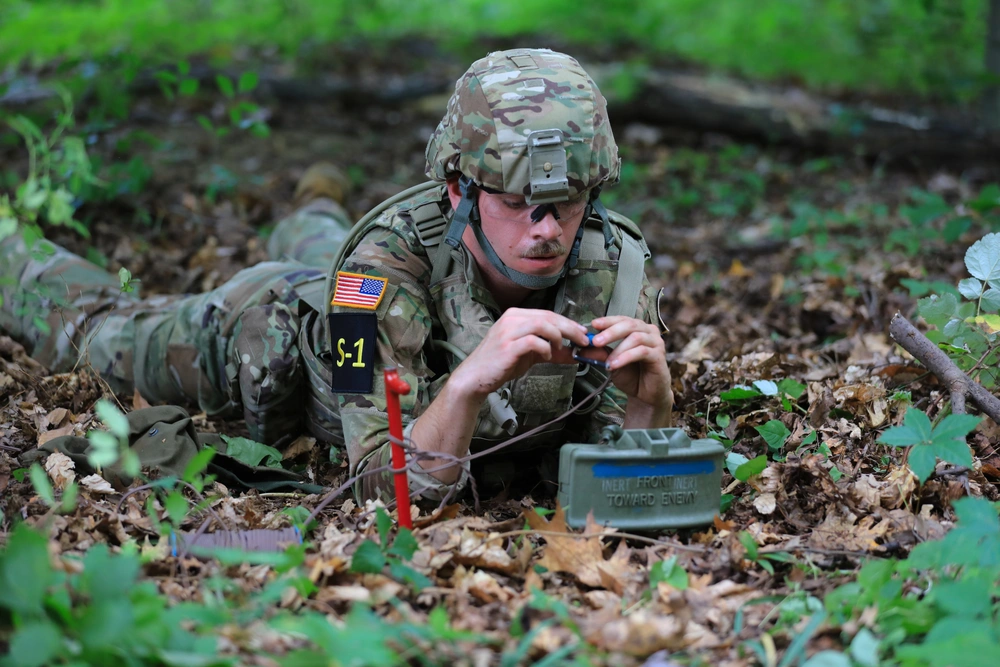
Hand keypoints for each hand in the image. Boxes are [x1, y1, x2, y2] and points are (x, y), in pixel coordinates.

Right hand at [448, 308, 590, 399]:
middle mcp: (512, 318)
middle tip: (583, 340)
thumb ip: (550, 351)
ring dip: (558, 337)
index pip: (548, 314)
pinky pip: (534, 341)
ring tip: (562, 348)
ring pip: (543, 325)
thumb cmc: (501, 363)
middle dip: (570, 329)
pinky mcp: (508, 346)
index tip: (582, 332)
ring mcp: (508, 331)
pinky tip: (548, 356)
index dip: (568, 322)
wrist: (476, 376)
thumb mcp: (529, 355)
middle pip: (549, 317)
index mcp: (516, 315)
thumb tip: (574, 353)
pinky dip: (545, 348)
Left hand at [582, 315, 672, 418]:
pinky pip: (642, 352)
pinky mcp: (659, 356)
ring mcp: (656, 343)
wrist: (645, 394)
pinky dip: (626, 357)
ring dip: (618, 349)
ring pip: (635, 338)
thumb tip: (583, 347)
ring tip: (607, 362)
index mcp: (637, 328)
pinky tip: (615, 365)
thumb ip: (600, 353)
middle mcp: (648, 332)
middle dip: (610, 332)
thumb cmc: (631, 375)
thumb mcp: (611, 362)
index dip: (608, 321)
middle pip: (629, 324)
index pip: (622, 319)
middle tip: (596, 341)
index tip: (594, 324)